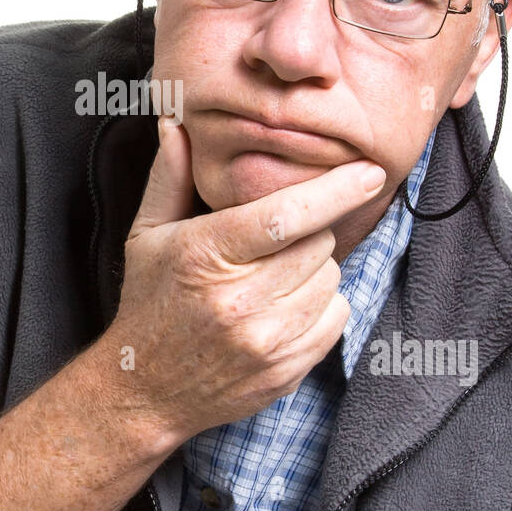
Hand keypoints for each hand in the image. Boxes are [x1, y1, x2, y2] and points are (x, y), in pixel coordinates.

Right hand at [107, 115, 385, 447]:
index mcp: (205, 255)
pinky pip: (336, 319)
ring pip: (331, 280)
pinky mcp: (285, 372)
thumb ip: (169, 177)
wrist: (143, 387)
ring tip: (274, 278)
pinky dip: (321, 307)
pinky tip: (284, 308)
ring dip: (314, 271)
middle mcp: (237, 302)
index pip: (285, 216)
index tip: (368, 171)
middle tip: (276, 243)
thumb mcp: (146, 234)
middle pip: (317, 244)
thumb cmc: (149, 301)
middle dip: (308, 234)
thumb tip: (177, 123)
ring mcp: (264, 343)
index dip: (334, 190)